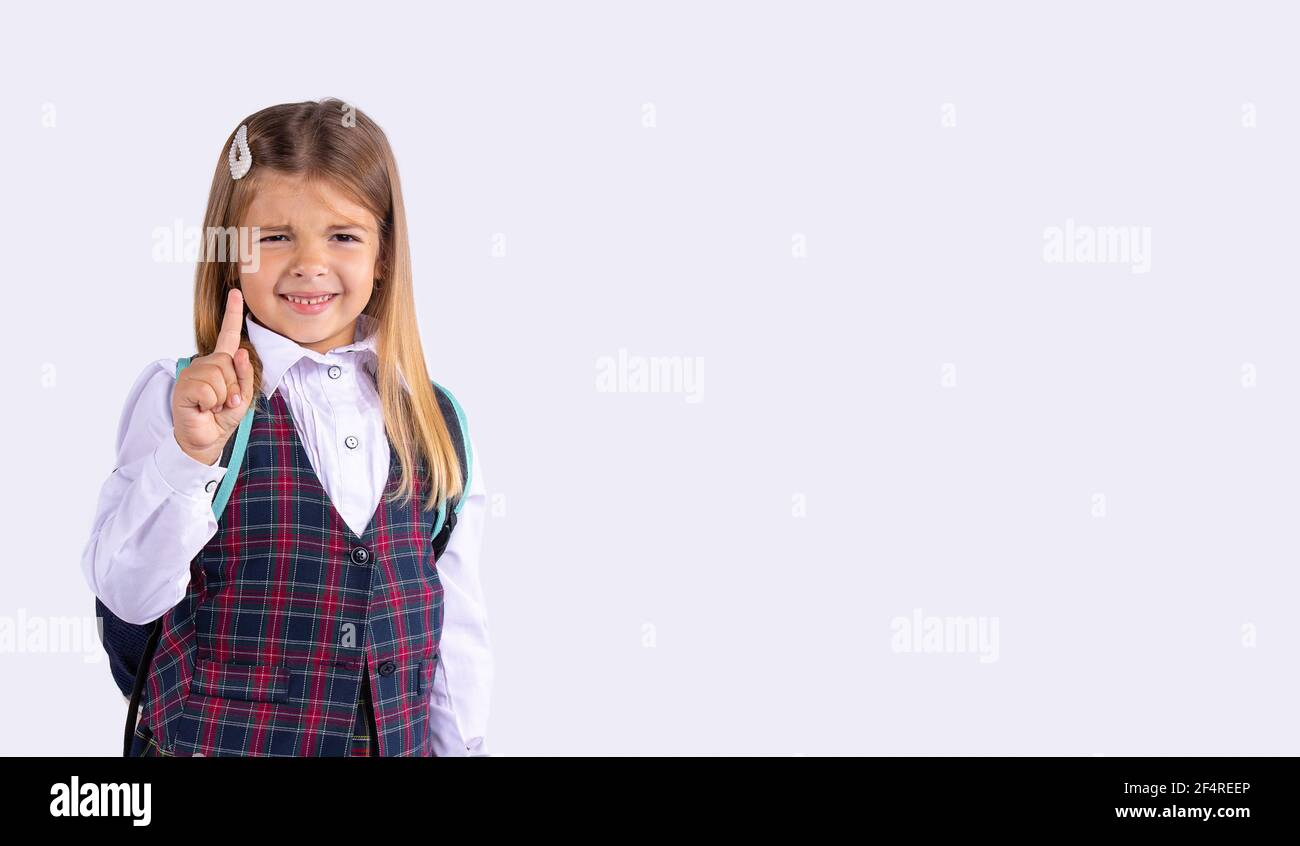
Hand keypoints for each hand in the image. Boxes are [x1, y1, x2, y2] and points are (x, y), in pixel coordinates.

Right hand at [171, 288, 254, 465]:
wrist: (206, 439)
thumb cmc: (222, 417)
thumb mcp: (243, 397)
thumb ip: (245, 375)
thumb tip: (238, 352)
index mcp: (220, 364)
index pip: (228, 335)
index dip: (232, 314)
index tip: (236, 292)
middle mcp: (204, 364)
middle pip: (227, 363)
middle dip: (234, 387)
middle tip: (224, 402)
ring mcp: (192, 374)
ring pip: (219, 376)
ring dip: (223, 397)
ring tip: (213, 406)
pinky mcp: (184, 387)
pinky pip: (208, 390)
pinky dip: (211, 404)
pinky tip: (203, 409)